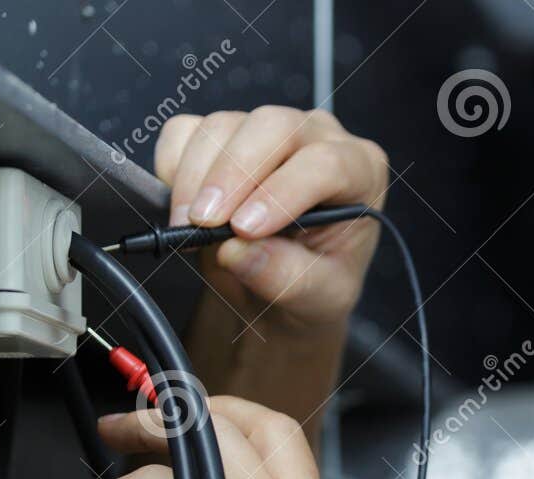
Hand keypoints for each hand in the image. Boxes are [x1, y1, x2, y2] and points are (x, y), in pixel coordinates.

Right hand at [154, 106, 389, 334]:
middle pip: (272, 127)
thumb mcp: (318, 297)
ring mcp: (267, 130)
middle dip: (232, 174)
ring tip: (191, 228)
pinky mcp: (222, 133)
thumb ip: (287, 277)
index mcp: (359, 171)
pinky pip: (186, 132)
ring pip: (222, 127)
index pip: (326, 164)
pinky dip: (174, 168)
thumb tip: (239, 251)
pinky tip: (184, 206)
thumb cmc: (315, 284)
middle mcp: (317, 138)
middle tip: (205, 222)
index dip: (284, 192)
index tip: (246, 228)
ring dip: (197, 178)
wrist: (283, 288)